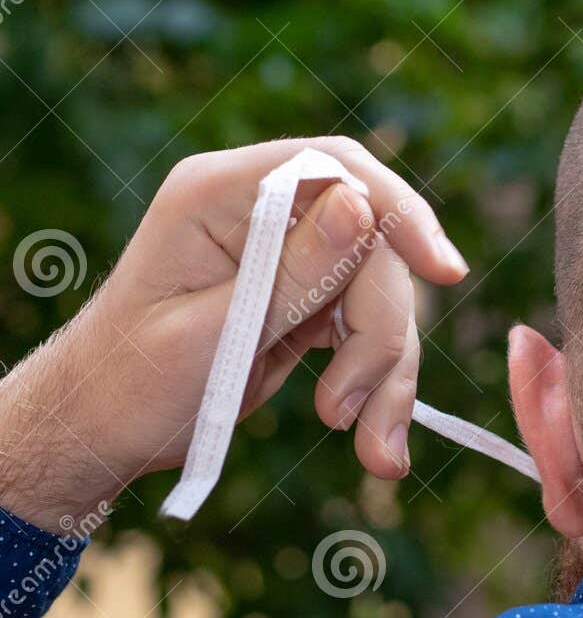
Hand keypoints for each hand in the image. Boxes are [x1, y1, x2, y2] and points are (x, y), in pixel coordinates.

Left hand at [0, 138, 467, 531]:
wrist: (101, 434)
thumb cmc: (130, 387)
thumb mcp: (210, 335)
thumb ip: (289, 271)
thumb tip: (362, 205)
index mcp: (219, 194)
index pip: (333, 169)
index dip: (398, 212)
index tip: (445, 273)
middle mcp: (261, 211)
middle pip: (371, 243)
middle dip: (380, 331)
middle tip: (355, 410)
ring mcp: (288, 251)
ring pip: (381, 290)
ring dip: (387, 371)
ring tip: (372, 448)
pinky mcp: (308, 292)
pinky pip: (370, 324)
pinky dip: (380, 382)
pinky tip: (374, 438)